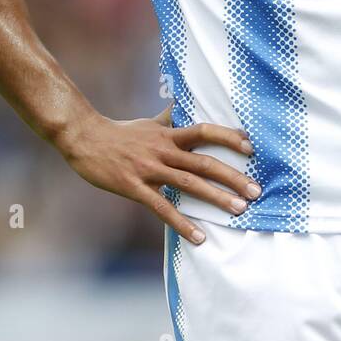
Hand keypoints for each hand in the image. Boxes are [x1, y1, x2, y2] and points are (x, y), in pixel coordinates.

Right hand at [53, 104, 257, 244]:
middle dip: (232, 176)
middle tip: (256, 190)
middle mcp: (163, 150)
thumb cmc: (120, 133)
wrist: (84, 139)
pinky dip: (182, 223)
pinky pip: (162, 208)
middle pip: (204, 161)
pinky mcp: (134, 188)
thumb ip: (170, 117)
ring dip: (216, 198)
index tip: (250, 147)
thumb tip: (185, 103)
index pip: (204, 131)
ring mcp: (149, 169)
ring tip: (239, 210)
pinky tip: (199, 237)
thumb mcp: (149, 123)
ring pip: (189, 184)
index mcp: (168, 134)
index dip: (228, 137)